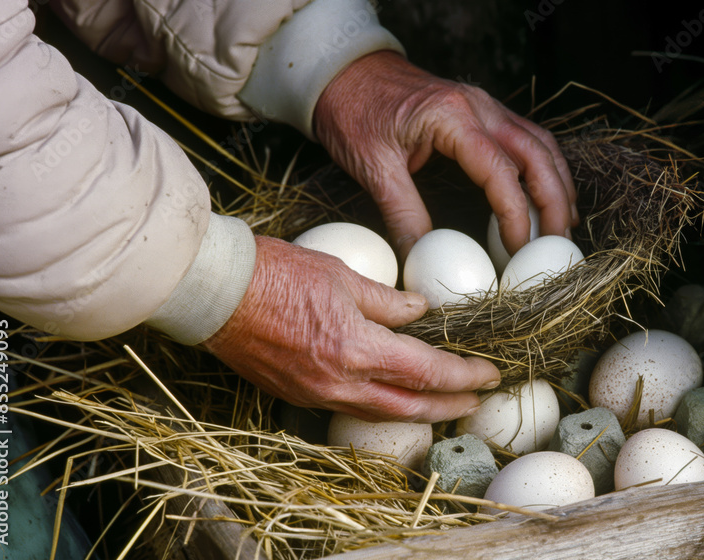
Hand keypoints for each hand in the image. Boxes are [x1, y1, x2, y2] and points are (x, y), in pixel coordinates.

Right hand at [202, 236, 500, 422]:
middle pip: (411, 407)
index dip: (464, 376)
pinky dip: (382, 406)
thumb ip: (387, 301)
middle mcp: (341, 383)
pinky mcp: (298, 394)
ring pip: (381, 414)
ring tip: (445, 403)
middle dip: (450, 405)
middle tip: (477, 398)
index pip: (428, 372)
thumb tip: (420, 311)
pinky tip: (393, 396)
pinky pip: (350, 409)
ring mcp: (317, 394)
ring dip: (419, 411)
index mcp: (358, 349)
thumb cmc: (276, 273)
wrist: (215, 293)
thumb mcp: (342, 275)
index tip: (489, 373)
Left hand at [314, 51, 578, 258]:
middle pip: (537, 156)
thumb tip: (423, 259)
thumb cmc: (353, 111)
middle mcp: (478, 106)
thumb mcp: (372, 167)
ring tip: (564, 225)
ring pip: (540, 145)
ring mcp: (484, 105)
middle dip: (554, 202)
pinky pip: (528, 138)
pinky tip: (546, 195)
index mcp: (453, 117)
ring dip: (558, 185)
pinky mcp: (482, 111)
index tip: (517, 250)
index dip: (515, 215)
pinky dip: (544, 169)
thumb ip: (402, 214)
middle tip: (557, 245)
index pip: (501, 171)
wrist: (343, 71)